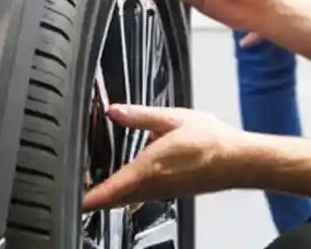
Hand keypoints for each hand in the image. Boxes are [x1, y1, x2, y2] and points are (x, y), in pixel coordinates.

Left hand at [81, 104, 250, 212]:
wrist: (237, 161)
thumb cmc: (212, 141)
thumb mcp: (173, 119)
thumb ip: (139, 116)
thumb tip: (114, 110)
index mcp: (149, 167)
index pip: (111, 189)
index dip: (89, 198)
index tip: (73, 200)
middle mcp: (153, 186)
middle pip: (113, 199)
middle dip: (94, 197)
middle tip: (76, 190)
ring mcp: (162, 192)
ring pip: (126, 199)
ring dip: (109, 195)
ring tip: (93, 186)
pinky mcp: (170, 193)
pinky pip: (140, 197)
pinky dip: (127, 193)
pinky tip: (126, 185)